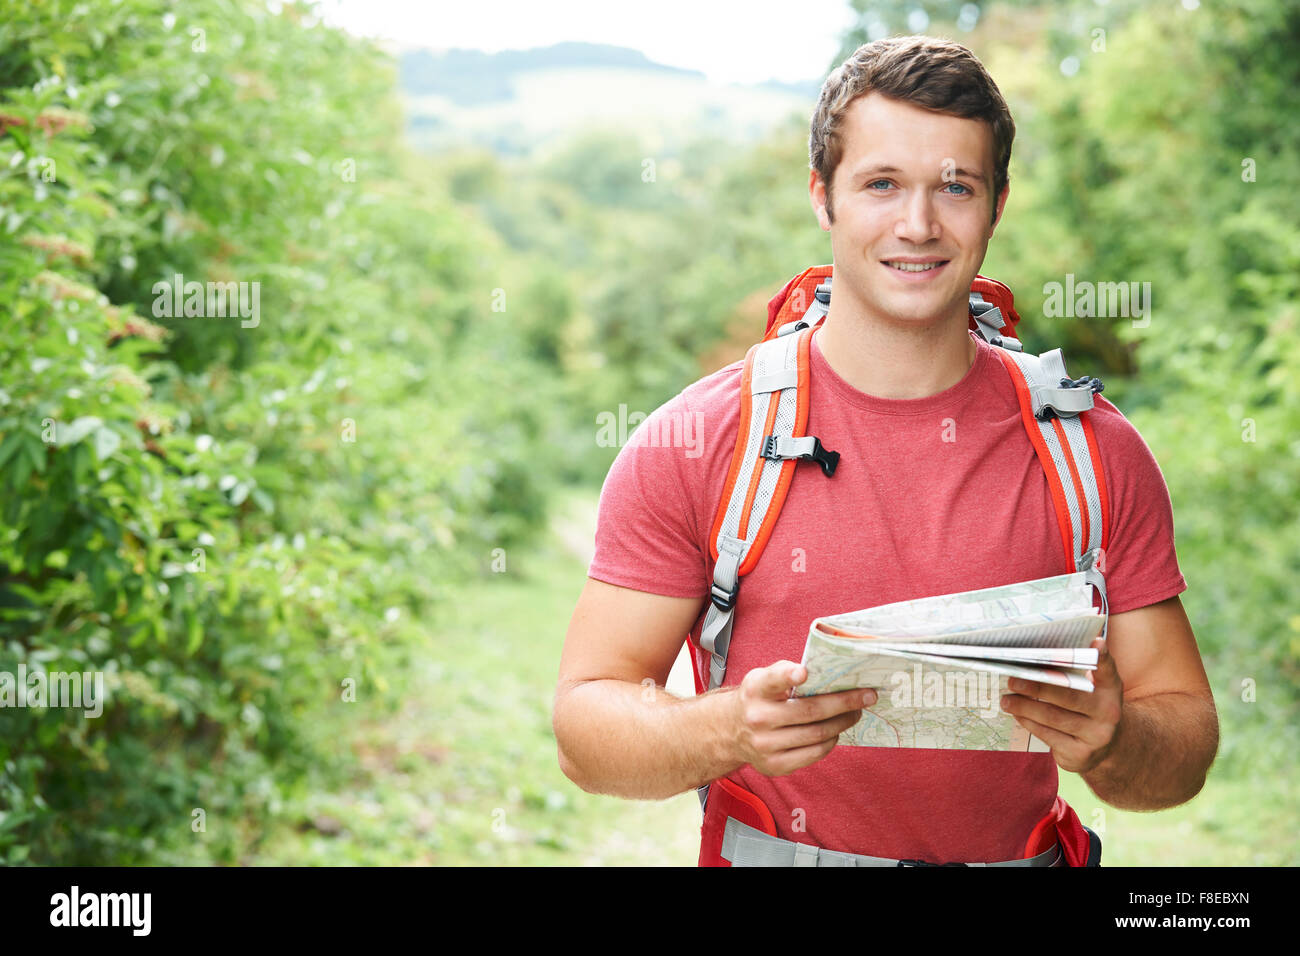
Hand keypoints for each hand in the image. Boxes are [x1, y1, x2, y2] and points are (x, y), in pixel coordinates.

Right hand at [732, 660, 873, 776]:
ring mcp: (765, 745)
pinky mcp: (774, 765)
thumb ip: (785, 673)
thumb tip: (825, 674)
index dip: (788, 675)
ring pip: (817, 734)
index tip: (805, 672)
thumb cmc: (757, 699)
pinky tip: (835, 731)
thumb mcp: (762, 678)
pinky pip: (814, 753)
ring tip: (855, 713)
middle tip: (867, 696)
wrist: (730, 731)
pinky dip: (830, 741)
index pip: (772, 680)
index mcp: (756, 690)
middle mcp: (758, 718)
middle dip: (845, 703)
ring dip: (843, 722)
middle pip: (810, 711)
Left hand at [1000, 637, 1122, 772]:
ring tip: (1006, 700)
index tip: (1095, 642)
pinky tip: (1017, 715)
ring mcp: (1096, 736)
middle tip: (1013, 680)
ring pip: (1054, 718)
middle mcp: (1109, 712)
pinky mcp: (1080, 754)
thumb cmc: (1089, 707)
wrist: (1106, 748)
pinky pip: (1049, 736)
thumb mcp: (1093, 689)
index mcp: (1111, 690)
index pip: (1107, 670)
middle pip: (1070, 697)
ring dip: (1025, 707)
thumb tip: (1041, 651)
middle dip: (1038, 688)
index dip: (1102, 657)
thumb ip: (1077, 670)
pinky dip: (1029, 723)